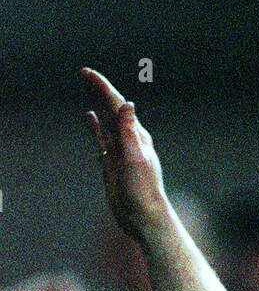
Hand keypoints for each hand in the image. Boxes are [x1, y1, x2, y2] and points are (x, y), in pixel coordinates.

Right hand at [80, 67, 167, 241]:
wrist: (144, 217)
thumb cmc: (142, 191)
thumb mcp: (135, 158)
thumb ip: (129, 132)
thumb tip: (128, 104)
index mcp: (136, 136)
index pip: (117, 105)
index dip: (102, 88)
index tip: (88, 74)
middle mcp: (128, 140)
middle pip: (110, 109)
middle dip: (98, 91)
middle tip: (83, 73)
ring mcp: (120, 151)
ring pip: (106, 121)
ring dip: (96, 104)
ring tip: (86, 88)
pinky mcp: (113, 163)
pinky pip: (102, 139)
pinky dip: (95, 127)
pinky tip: (89, 118)